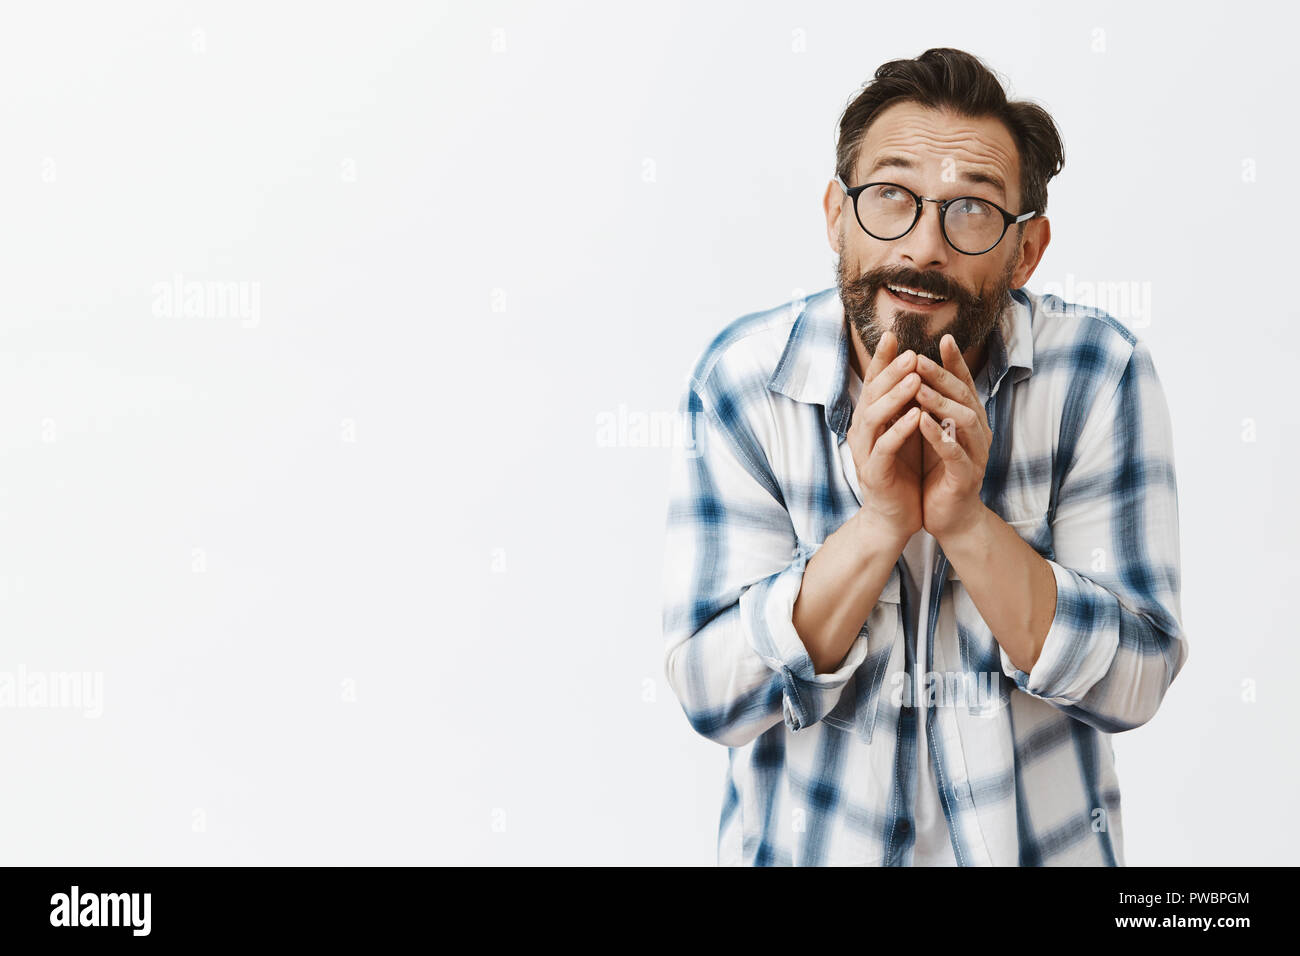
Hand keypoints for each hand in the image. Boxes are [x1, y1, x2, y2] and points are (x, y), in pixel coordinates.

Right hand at [846, 330, 923, 543]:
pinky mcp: (874, 473)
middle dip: (891, 372)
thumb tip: (913, 368)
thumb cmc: (903, 471)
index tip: (893, 334)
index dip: (881, 359)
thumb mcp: (905, 431)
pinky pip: (884, 448)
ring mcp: (865, 452)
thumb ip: (904, 404)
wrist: (895, 517)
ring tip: (915, 378)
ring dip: (895, 396)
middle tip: (911, 353)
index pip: (873, 383)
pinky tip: (916, 417)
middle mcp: (862, 432)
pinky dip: (899, 431)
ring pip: (874, 417)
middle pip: (871, 394)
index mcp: (870, 419)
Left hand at [915, 334, 992, 540]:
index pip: (964, 384)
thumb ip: (930, 407)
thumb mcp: (933, 433)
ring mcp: (975, 453)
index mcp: (970, 420)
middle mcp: (978, 432)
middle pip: (964, 395)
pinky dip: (939, 435)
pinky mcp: (966, 476)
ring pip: (965, 419)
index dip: (955, 361)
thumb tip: (916, 372)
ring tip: (917, 388)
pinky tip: (922, 423)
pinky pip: (955, 452)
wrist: (949, 517)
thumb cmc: (939, 472)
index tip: (944, 337)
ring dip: (940, 402)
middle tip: (917, 359)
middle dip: (940, 376)